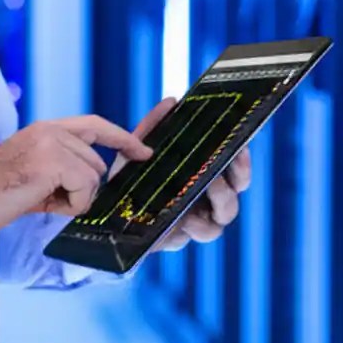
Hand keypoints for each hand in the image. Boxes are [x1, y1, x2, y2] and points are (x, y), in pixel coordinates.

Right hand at [0, 116, 153, 242]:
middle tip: (45, 199)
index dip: (123, 137)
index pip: (95, 125)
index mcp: (43, 129)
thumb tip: (92, 182)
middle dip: (82, 189)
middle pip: (97, 161)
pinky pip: (84, 190)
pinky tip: (38, 203)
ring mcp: (49, 143)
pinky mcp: (49, 162)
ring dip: (73, 199)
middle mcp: (48, 130)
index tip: (144, 150)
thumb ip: (59, 167)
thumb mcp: (30, 172)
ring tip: (36, 200)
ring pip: (92, 177)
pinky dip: (68, 205)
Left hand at [117, 98, 251, 251]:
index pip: (234, 175)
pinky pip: (186, 240)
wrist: (100, 203)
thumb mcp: (137, 147)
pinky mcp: (171, 241)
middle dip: (234, 185)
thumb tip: (172, 102)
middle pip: (231, 201)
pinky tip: (182, 221)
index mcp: (201, 181)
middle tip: (221, 173)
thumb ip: (154, 125)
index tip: (240, 149)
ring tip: (205, 191)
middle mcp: (200, 205)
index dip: (242, 163)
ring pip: (216, 226)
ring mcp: (188, 225)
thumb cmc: (128, 173)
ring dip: (215, 207)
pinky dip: (187, 230)